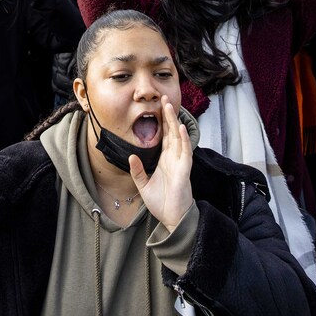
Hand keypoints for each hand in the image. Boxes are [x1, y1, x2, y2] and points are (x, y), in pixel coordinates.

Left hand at [131, 97, 193, 232]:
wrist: (172, 218)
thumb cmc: (161, 202)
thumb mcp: (143, 185)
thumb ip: (138, 171)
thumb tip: (131, 156)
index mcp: (164, 160)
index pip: (163, 136)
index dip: (161, 122)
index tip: (157, 107)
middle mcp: (173, 158)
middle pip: (171, 132)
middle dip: (168, 115)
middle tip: (163, 97)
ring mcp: (180, 162)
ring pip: (177, 137)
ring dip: (174, 121)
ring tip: (169, 105)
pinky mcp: (184, 169)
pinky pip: (185, 151)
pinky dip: (183, 139)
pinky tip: (180, 127)